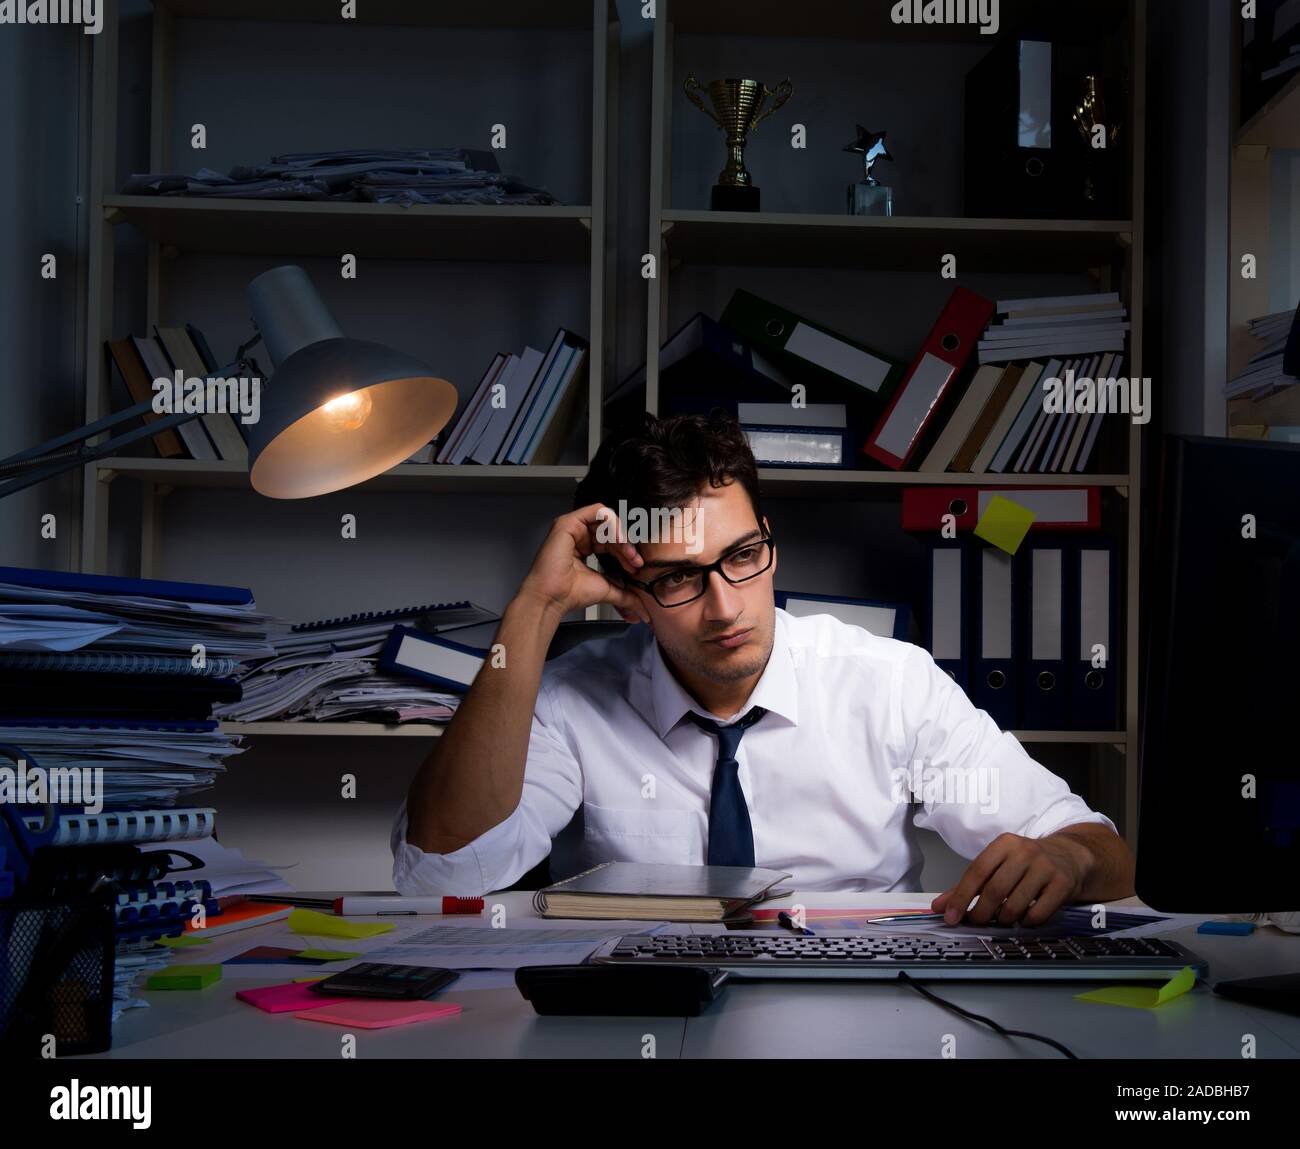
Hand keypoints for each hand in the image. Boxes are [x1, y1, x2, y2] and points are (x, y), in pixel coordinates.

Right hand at [516, 503, 651, 623]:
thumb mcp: (607, 589)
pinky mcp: (568, 522)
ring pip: (607, 520)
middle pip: (610, 531)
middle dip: (626, 545)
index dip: (626, 552)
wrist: (554, 598)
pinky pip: (598, 511)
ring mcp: (572, 527)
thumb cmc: (571, 594)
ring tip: (628, 552)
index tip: (636, 566)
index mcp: (583, 548)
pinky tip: (618, 540)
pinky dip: (612, 522)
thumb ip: (625, 594)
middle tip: (635, 561)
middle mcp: (577, 536)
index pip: (611, 542)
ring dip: (621, 535)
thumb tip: (642, 608)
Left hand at [930, 832, 1092, 927]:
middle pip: (995, 890)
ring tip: (1003, 918)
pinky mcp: (1063, 884)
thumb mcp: (997, 865)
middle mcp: (1025, 852)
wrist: (1070, 856)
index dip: (961, 897)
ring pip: (1015, 905)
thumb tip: (940, 907)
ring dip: (1004, 919)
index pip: (976, 872)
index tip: (951, 917)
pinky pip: (1038, 914)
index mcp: (1004, 844)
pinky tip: (1025, 917)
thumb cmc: (1026, 863)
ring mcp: (1046, 867)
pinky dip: (1026, 922)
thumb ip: (967, 885)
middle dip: (981, 913)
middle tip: (977, 921)